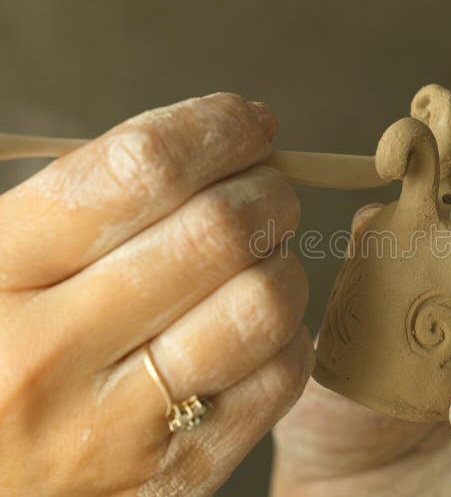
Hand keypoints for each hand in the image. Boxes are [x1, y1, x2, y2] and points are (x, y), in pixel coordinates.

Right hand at [0, 93, 313, 494]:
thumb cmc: (2, 343)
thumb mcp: (3, 259)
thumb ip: (90, 199)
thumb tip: (213, 144)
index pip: (141, 169)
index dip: (216, 128)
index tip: (248, 122)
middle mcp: (50, 355)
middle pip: (218, 232)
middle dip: (268, 191)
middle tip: (268, 187)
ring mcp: (118, 425)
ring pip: (263, 304)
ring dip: (283, 262)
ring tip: (262, 259)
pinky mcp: (179, 473)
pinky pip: (280, 376)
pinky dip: (288, 334)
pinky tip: (255, 325)